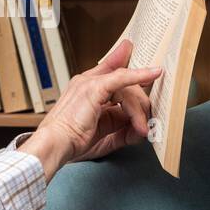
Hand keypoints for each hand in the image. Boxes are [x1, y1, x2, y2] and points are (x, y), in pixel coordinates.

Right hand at [20, 40, 159, 180]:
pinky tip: (153, 73)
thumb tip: (141, 125)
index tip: (149, 66)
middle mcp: (87, 82)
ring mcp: (89, 82)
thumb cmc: (72, 142)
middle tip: (145, 126)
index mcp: (86, 91)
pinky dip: (139, 75)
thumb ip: (123, 128)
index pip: (111, 74)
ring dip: (138, 110)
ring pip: (126, 87)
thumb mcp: (104, 135)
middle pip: (125, 83)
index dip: (130, 69)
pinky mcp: (94, 87)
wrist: (56, 144)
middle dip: (140, 105)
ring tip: (141, 129)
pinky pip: (122, 77)